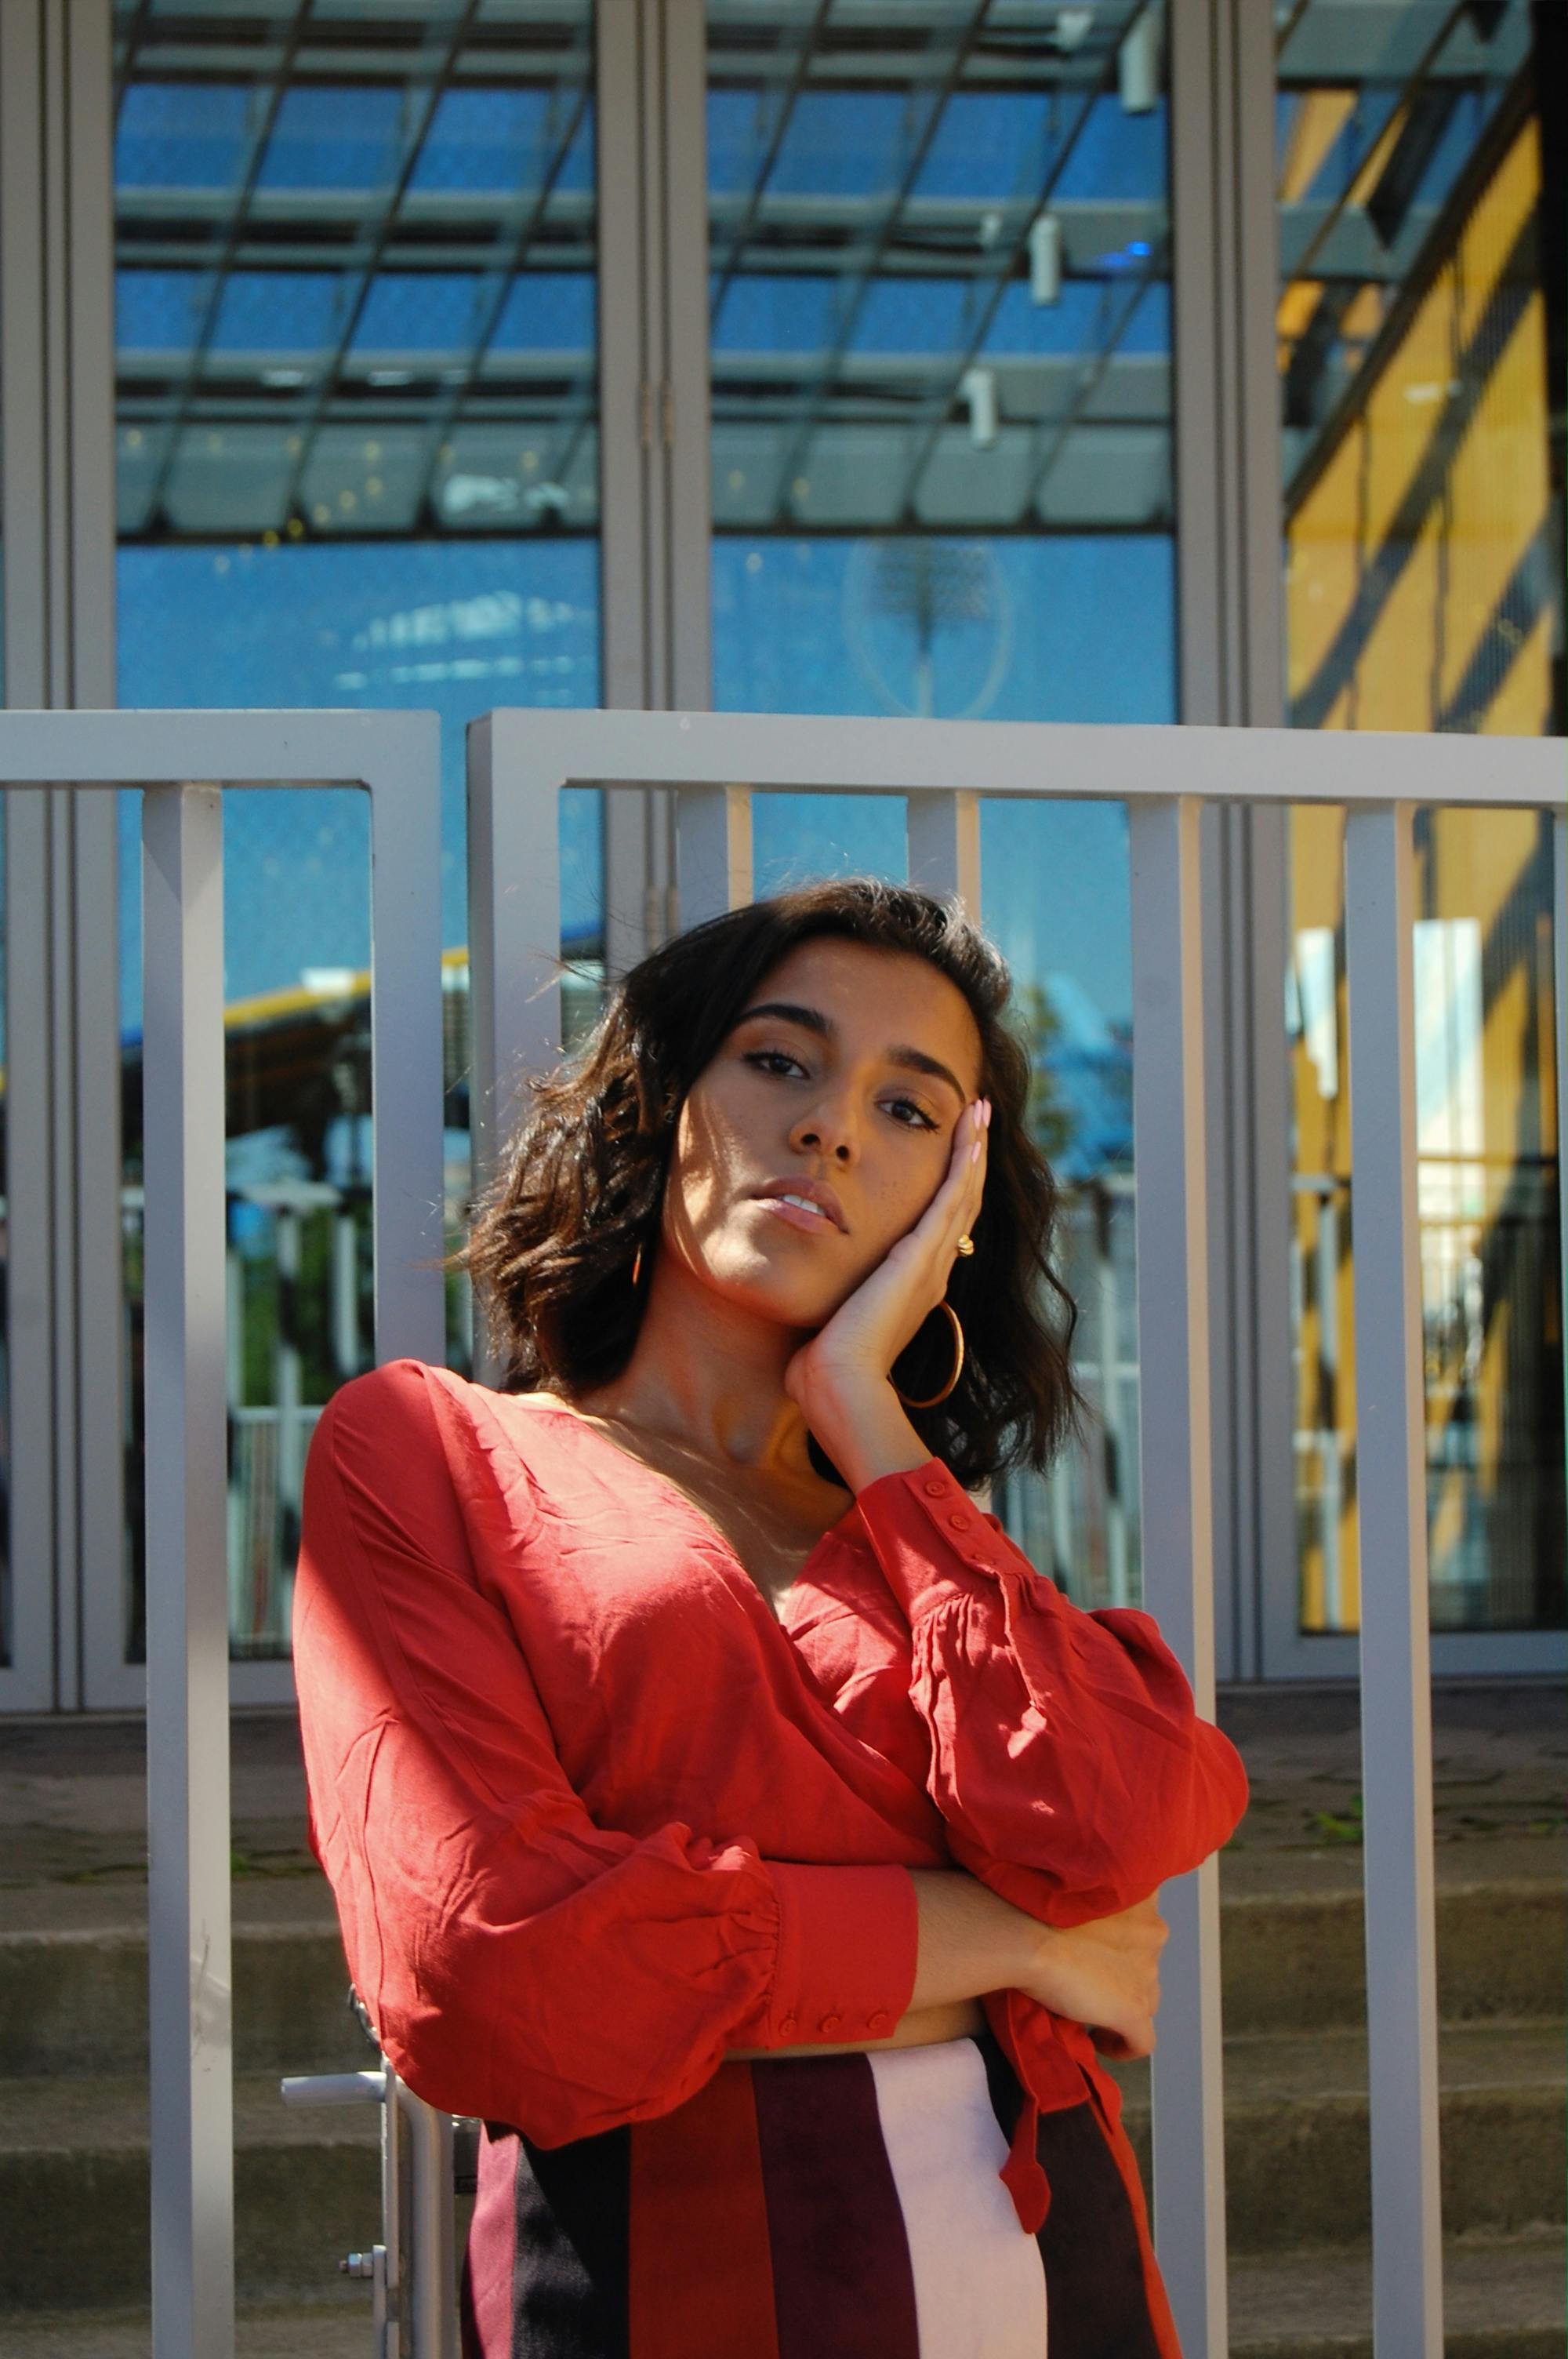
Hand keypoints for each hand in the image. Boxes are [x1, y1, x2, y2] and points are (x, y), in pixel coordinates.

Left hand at [784, 1095, 989, 1425]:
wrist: (841, 1384)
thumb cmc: (827, 1368)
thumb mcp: (834, 1328)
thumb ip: (834, 1314)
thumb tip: (816, 1318)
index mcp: (914, 1288)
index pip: (939, 1227)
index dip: (951, 1190)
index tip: (955, 1159)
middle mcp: (932, 1273)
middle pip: (960, 1204)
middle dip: (969, 1160)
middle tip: (978, 1120)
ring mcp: (931, 1264)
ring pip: (962, 1194)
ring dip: (973, 1150)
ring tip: (980, 1113)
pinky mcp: (921, 1255)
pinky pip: (951, 1198)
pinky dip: (964, 1163)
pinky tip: (970, 1134)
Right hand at [1017, 1897, 1168, 2059]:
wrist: (1026, 1934)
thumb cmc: (1037, 1906)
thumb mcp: (1075, 1893)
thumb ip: (1096, 1907)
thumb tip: (1089, 1930)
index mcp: (1141, 1896)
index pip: (1144, 1925)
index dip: (1122, 1941)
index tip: (1098, 1950)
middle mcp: (1154, 1932)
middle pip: (1145, 1964)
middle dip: (1121, 1974)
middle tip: (1086, 1978)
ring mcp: (1147, 1974)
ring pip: (1146, 1999)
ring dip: (1120, 2004)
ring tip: (1089, 2008)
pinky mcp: (1133, 2010)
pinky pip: (1141, 2041)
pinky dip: (1122, 2046)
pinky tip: (1098, 2041)